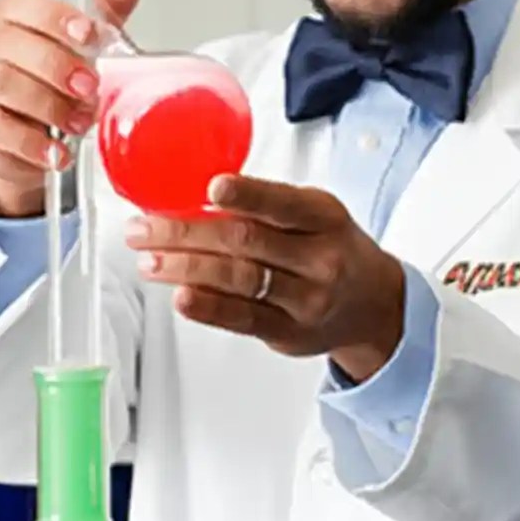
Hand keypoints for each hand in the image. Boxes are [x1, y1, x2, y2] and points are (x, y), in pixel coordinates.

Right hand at [0, 0, 140, 216]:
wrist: (31, 140)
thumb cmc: (55, 86)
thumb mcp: (86, 49)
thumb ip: (104, 17)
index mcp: (10, 20)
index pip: (20, 4)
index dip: (54, 16)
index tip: (88, 34)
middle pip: (12, 46)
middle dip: (58, 66)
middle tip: (91, 86)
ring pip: (3, 85)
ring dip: (49, 105)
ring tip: (80, 122)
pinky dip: (33, 143)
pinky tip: (58, 151)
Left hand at [125, 175, 405, 382]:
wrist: (375, 305)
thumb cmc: (335, 249)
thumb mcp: (318, 214)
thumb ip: (268, 205)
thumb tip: (194, 194)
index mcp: (325, 218)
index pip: (283, 204)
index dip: (247, 194)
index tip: (211, 187)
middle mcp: (319, 259)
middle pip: (245, 242)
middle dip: (185, 233)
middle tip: (144, 229)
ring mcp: (306, 300)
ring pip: (238, 280)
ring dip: (185, 269)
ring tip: (149, 262)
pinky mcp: (289, 333)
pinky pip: (243, 319)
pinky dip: (208, 307)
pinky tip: (181, 297)